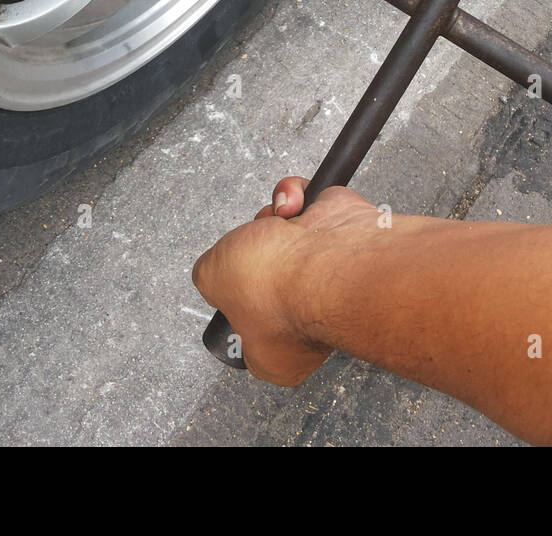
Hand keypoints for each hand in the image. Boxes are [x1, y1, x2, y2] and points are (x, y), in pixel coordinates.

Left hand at [192, 177, 379, 385]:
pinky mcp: (343, 234)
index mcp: (281, 352)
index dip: (234, 304)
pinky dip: (298, 198)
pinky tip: (297, 209)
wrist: (330, 255)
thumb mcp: (211, 281)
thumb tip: (221, 263)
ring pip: (284, 234)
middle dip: (255, 248)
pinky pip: (310, 206)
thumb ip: (208, 273)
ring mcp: (327, 275)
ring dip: (274, 218)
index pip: (249, 328)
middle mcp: (308, 316)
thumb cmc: (281, 284)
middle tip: (256, 252)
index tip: (230, 293)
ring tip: (279, 224)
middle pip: (266, 270)